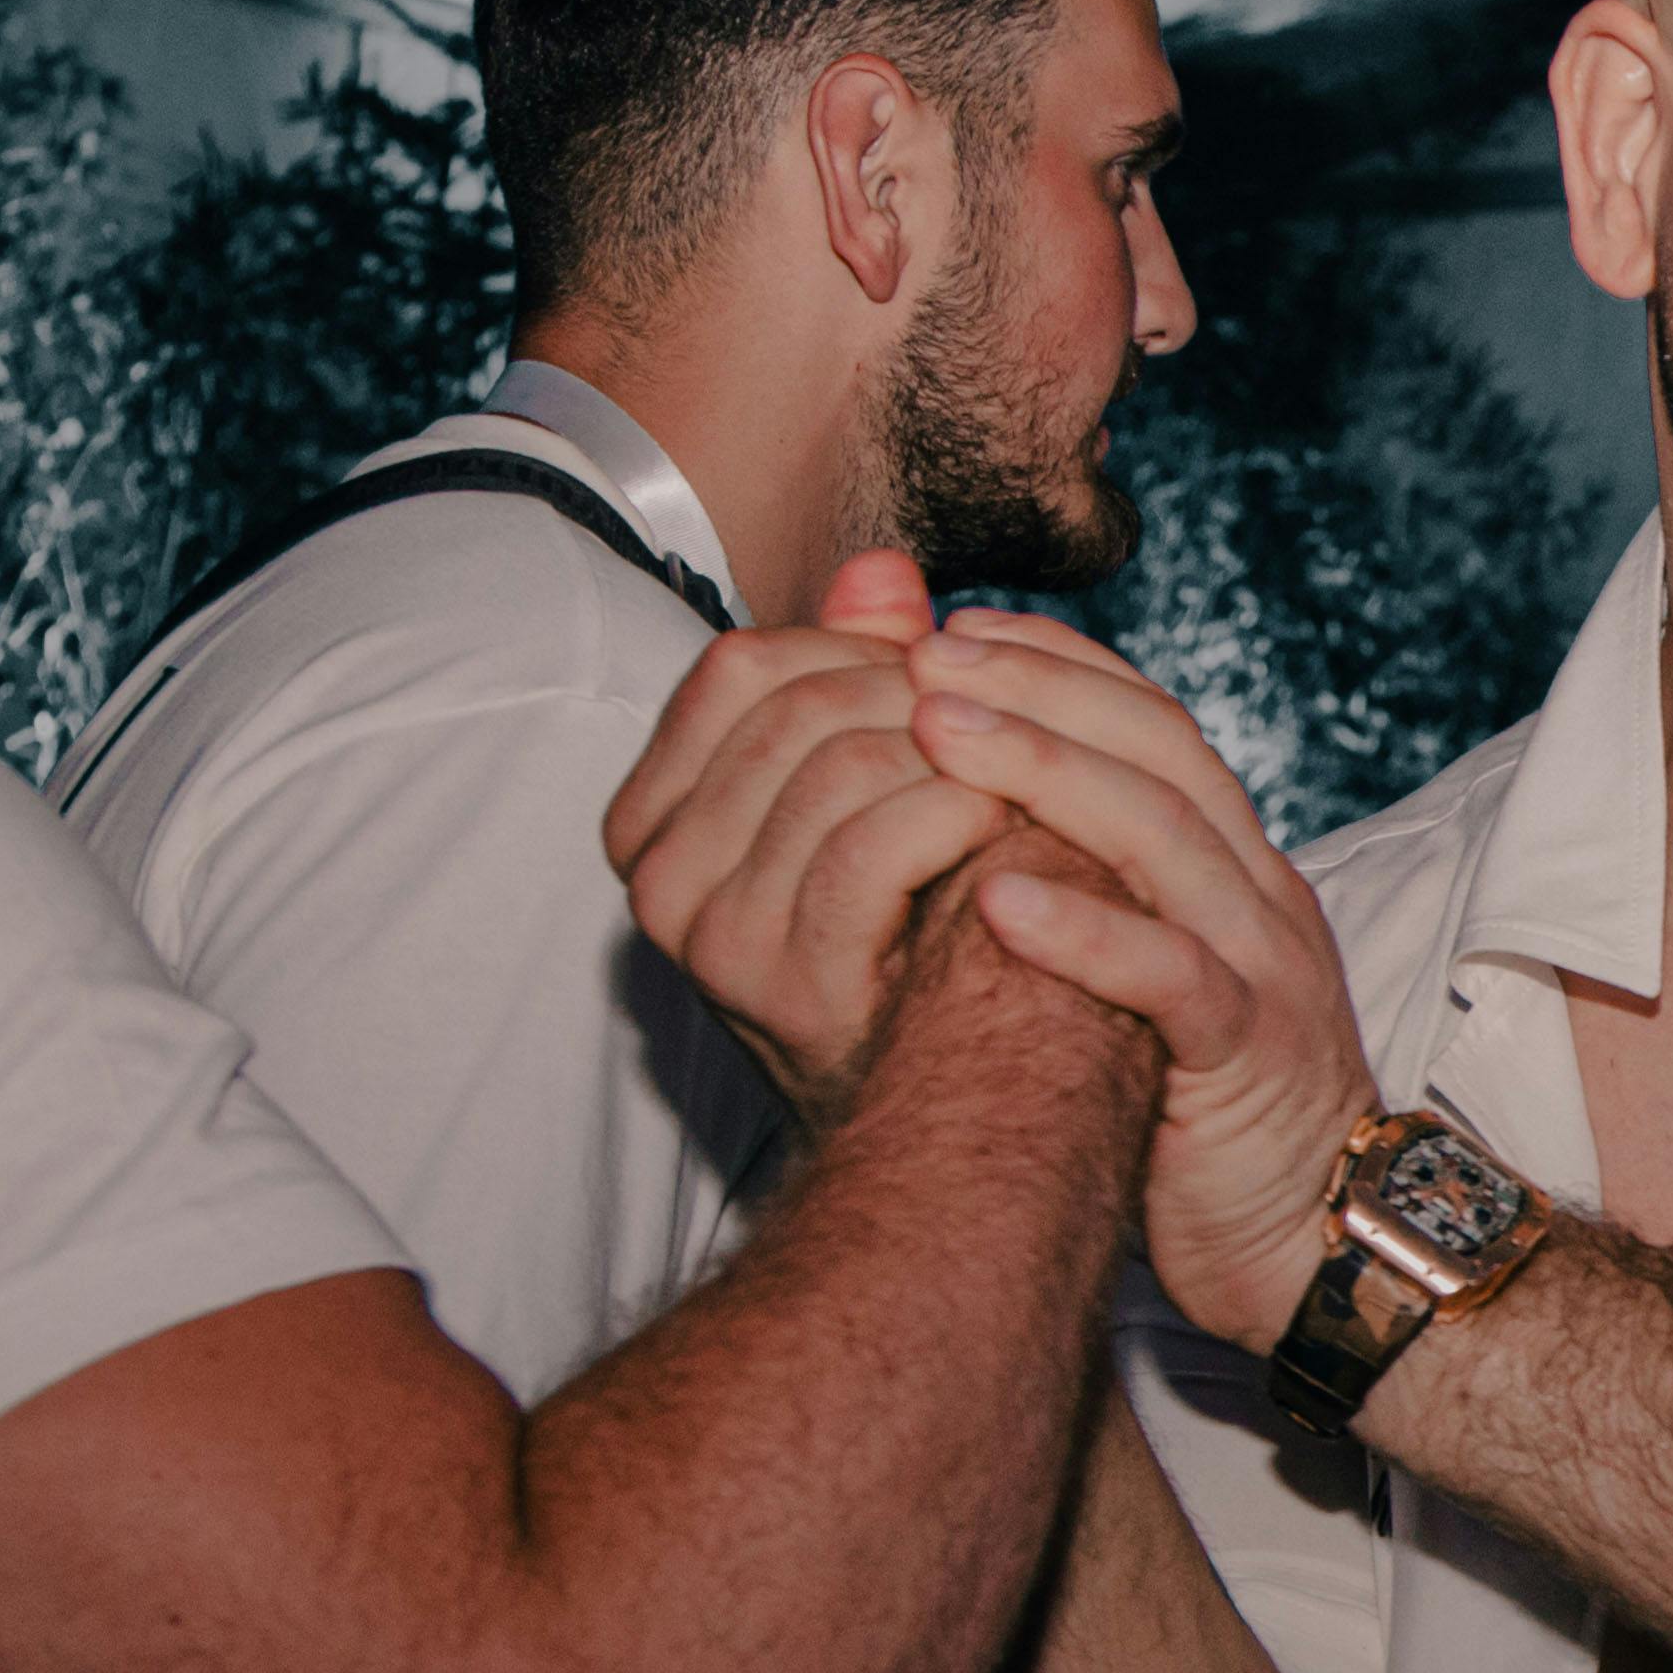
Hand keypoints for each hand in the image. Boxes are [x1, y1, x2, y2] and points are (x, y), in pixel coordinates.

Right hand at [599, 561, 1022, 1116]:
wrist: (942, 1104)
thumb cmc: (909, 929)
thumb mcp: (866, 788)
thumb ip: (862, 673)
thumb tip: (887, 569)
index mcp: (650, 819)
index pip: (743, 667)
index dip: (854, 649)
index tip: (941, 677)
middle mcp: (656, 879)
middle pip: (796, 706)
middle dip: (916, 694)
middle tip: (1007, 715)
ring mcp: (710, 938)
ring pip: (842, 764)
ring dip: (953, 750)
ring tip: (1022, 764)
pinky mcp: (783, 983)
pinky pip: (876, 844)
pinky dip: (957, 813)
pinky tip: (1014, 818)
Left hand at [898, 612, 1391, 1351]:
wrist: (1314, 1240)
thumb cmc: (1203, 1114)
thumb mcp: (1148, 978)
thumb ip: (1093, 894)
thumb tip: (979, 827)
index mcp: (1231, 867)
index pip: (1153, 724)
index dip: (1057, 665)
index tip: (951, 629)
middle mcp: (1256, 894)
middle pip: (1157, 749)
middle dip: (1036, 688)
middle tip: (923, 654)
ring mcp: (1263, 966)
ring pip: (1163, 836)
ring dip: (1044, 772)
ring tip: (936, 733)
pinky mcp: (1248, 1056)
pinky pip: (1172, 977)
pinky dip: (1085, 930)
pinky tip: (995, 898)